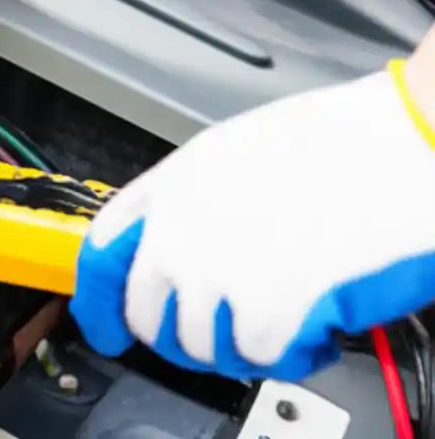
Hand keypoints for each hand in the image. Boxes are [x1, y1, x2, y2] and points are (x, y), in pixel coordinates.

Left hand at [70, 60, 434, 380]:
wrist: (399, 147)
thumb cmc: (338, 141)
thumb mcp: (234, 154)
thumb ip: (194, 202)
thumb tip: (182, 241)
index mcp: (171, 188)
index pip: (101, 253)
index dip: (98, 297)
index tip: (104, 321)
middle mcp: (179, 234)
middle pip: (144, 313)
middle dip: (169, 334)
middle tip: (204, 335)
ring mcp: (216, 277)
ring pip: (198, 344)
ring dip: (232, 344)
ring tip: (272, 319)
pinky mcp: (264, 312)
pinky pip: (257, 356)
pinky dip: (287, 351)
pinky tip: (309, 325)